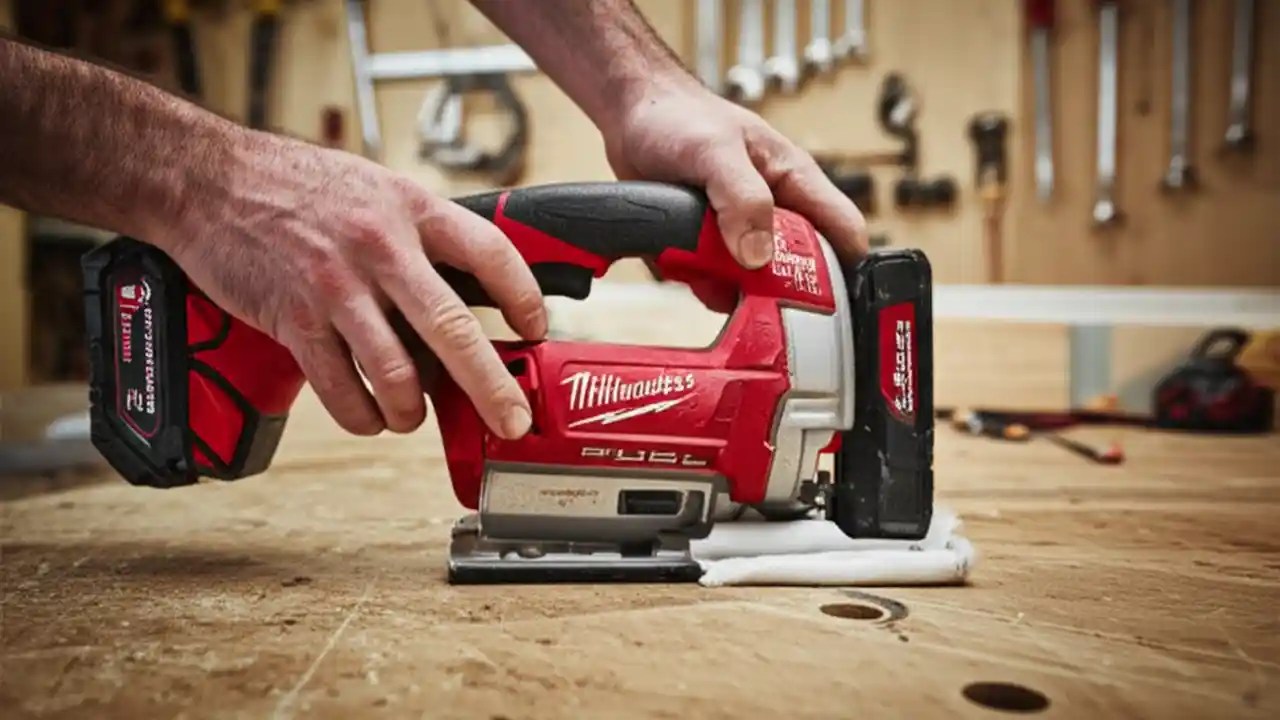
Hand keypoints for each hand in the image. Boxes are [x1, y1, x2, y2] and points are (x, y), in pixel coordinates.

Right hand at [163, 131, 545, 438]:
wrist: (209, 181)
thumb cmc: (299, 187)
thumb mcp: (378, 190)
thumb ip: (423, 236)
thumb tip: (469, 294)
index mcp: (411, 209)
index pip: (490, 253)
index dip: (523, 297)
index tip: (536, 330)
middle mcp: (381, 248)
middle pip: (453, 329)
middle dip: (491, 386)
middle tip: (512, 421)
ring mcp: (336, 288)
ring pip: (398, 374)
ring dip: (414, 411)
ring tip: (413, 416)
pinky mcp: (295, 322)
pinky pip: (343, 390)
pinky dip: (364, 417)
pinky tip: (371, 416)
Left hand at [602, 81, 868, 269]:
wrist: (630, 117)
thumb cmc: (679, 116)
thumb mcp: (714, 152)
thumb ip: (742, 200)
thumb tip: (758, 256)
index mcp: (794, 182)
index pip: (844, 232)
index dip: (844, 269)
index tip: (821, 299)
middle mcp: (773, 214)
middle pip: (797, 273)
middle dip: (771, 285)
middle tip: (741, 285)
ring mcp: (740, 235)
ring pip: (750, 286)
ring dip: (722, 284)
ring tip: (694, 260)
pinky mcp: (708, 251)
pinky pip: (710, 284)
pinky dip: (693, 279)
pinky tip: (675, 258)